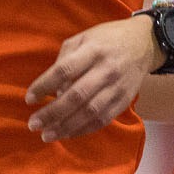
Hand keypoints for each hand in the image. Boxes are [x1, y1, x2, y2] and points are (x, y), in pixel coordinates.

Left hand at [24, 16, 153, 142]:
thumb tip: (53, 91)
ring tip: (46, 135)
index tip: (29, 99)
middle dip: (52, 113)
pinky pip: (102, 120)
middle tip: (33, 124)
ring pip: (90, 113)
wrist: (144, 43)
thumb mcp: (83, 38)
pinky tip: (67, 134)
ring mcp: (117, 87)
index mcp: (93, 50)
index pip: (64, 70)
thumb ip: (65, 60)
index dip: (44, 86)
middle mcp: (106, 70)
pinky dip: (83, 130)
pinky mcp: (124, 101)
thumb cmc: (106, 39)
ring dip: (66, 127)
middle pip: (76, 96)